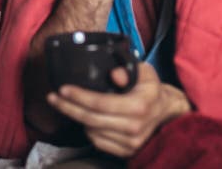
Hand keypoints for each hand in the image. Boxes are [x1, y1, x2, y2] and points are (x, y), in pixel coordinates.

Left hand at [47, 62, 190, 157]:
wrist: (168, 113)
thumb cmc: (151, 89)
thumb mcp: (144, 72)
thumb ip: (128, 69)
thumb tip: (113, 74)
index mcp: (138, 106)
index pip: (100, 103)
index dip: (78, 96)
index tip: (62, 89)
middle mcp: (134, 128)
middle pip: (90, 120)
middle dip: (68, 108)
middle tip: (53, 98)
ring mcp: (131, 143)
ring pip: (92, 132)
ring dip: (77, 118)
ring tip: (69, 105)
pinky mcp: (127, 152)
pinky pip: (98, 143)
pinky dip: (88, 130)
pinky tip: (85, 119)